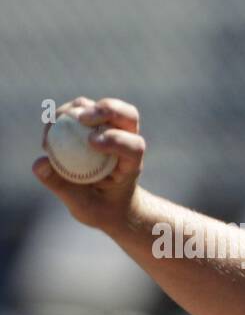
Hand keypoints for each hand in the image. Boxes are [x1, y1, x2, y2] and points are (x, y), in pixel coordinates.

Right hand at [32, 97, 145, 230]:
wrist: (108, 203)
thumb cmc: (101, 207)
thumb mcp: (83, 207)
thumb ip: (62, 187)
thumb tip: (40, 163)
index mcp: (131, 164)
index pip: (134, 146)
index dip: (116, 140)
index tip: (92, 143)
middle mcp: (126, 142)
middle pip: (127, 115)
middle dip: (106, 110)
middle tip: (81, 118)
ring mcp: (112, 131)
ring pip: (102, 107)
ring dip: (78, 108)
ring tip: (53, 124)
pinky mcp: (94, 126)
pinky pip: (80, 109)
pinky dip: (63, 113)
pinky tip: (49, 128)